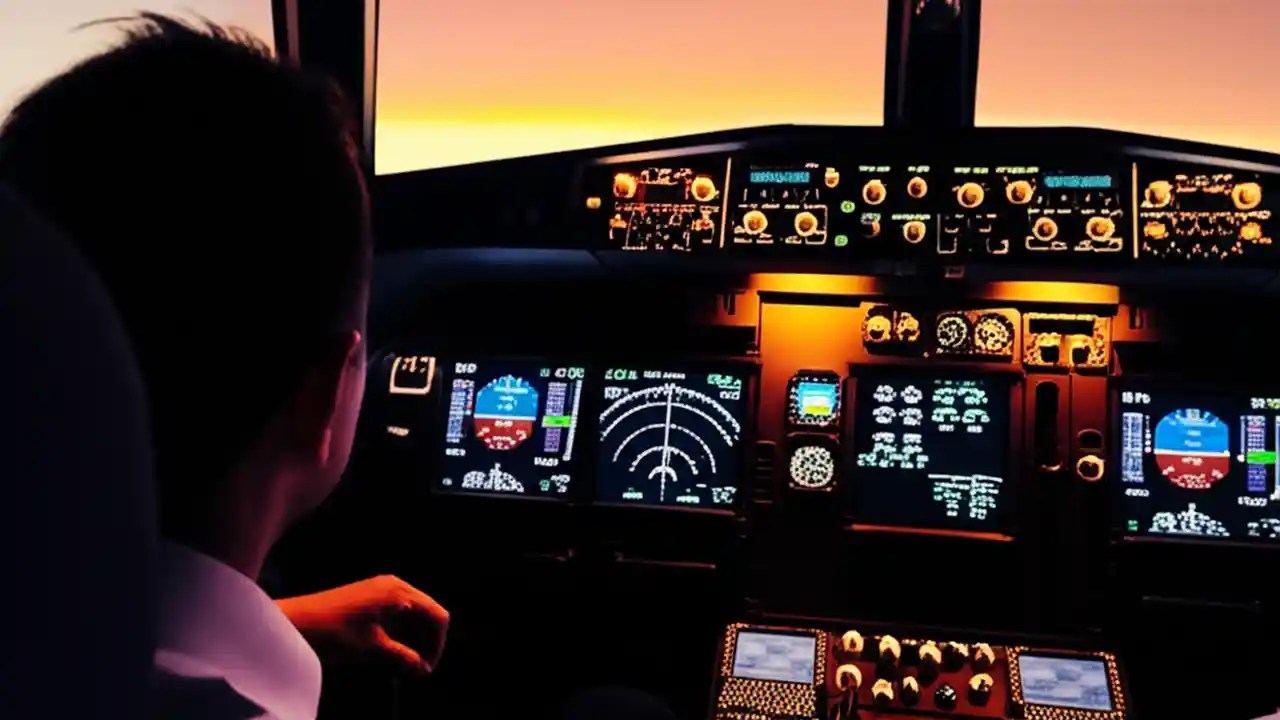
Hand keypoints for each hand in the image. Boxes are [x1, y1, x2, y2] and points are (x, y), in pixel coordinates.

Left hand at [276, 575, 448, 674]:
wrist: (295, 621)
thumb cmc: (334, 633)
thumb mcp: (373, 649)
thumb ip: (403, 657)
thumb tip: (423, 669)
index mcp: (399, 593)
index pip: (437, 616)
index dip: (438, 644)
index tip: (426, 668)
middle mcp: (394, 584)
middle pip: (428, 612)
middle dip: (428, 640)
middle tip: (419, 668)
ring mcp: (381, 587)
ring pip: (413, 612)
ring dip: (414, 636)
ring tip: (406, 662)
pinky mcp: (369, 593)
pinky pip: (398, 610)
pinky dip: (401, 629)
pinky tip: (393, 648)